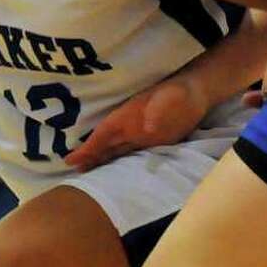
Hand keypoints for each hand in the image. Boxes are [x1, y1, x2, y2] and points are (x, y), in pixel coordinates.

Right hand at [64, 75, 207, 171]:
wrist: (195, 93)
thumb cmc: (179, 92)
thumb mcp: (169, 98)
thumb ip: (158, 110)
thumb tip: (148, 126)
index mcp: (128, 117)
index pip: (103, 134)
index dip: (87, 147)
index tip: (71, 159)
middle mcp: (129, 128)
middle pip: (105, 145)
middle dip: (89, 157)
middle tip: (73, 171)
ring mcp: (140, 135)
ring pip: (116, 151)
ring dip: (102, 161)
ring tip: (86, 174)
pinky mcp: (153, 142)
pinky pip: (132, 155)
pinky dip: (121, 163)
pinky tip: (116, 173)